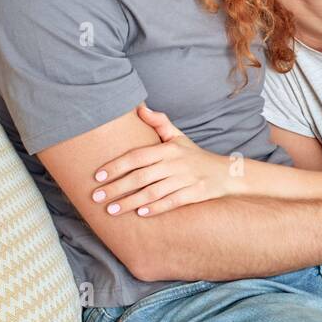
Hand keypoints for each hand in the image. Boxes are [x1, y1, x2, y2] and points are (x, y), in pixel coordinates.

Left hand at [91, 104, 235, 216]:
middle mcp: (176, 163)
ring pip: (153, 192)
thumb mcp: (178, 137)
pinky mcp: (195, 194)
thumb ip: (159, 123)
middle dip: (116, 188)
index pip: (137, 156)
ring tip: (111, 210)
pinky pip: (172, 202)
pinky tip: (140, 214)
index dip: (116, 166)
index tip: (98, 176)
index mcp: (168, 149)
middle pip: (140, 176)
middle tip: (96, 197)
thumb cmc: (194, 156)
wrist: (226, 173)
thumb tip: (139, 107)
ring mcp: (186, 179)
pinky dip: (156, 208)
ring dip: (130, 202)